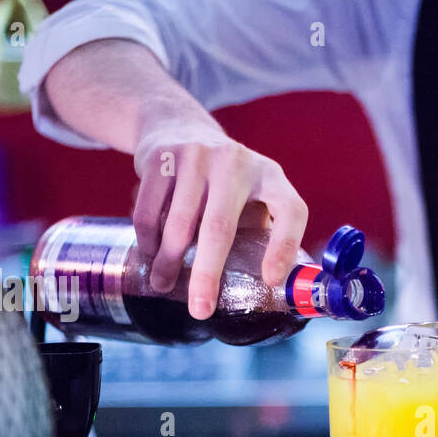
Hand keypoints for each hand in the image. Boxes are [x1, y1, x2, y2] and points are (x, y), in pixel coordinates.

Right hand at [132, 117, 307, 318]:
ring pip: (179, 223)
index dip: (283, 247)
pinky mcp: (162, 157)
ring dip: (168, 262)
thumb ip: (255, 235)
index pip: (289, 211)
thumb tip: (257, 294)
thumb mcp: (251, 198)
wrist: (179, 127)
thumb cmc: (224, 183)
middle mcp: (237, 163)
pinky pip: (151, 210)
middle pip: (220, 227)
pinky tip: (149, 255)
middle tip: (200, 309)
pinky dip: (147, 239)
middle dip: (207, 274)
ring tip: (162, 284)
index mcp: (271, 177)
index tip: (270, 281)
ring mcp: (197, 155)